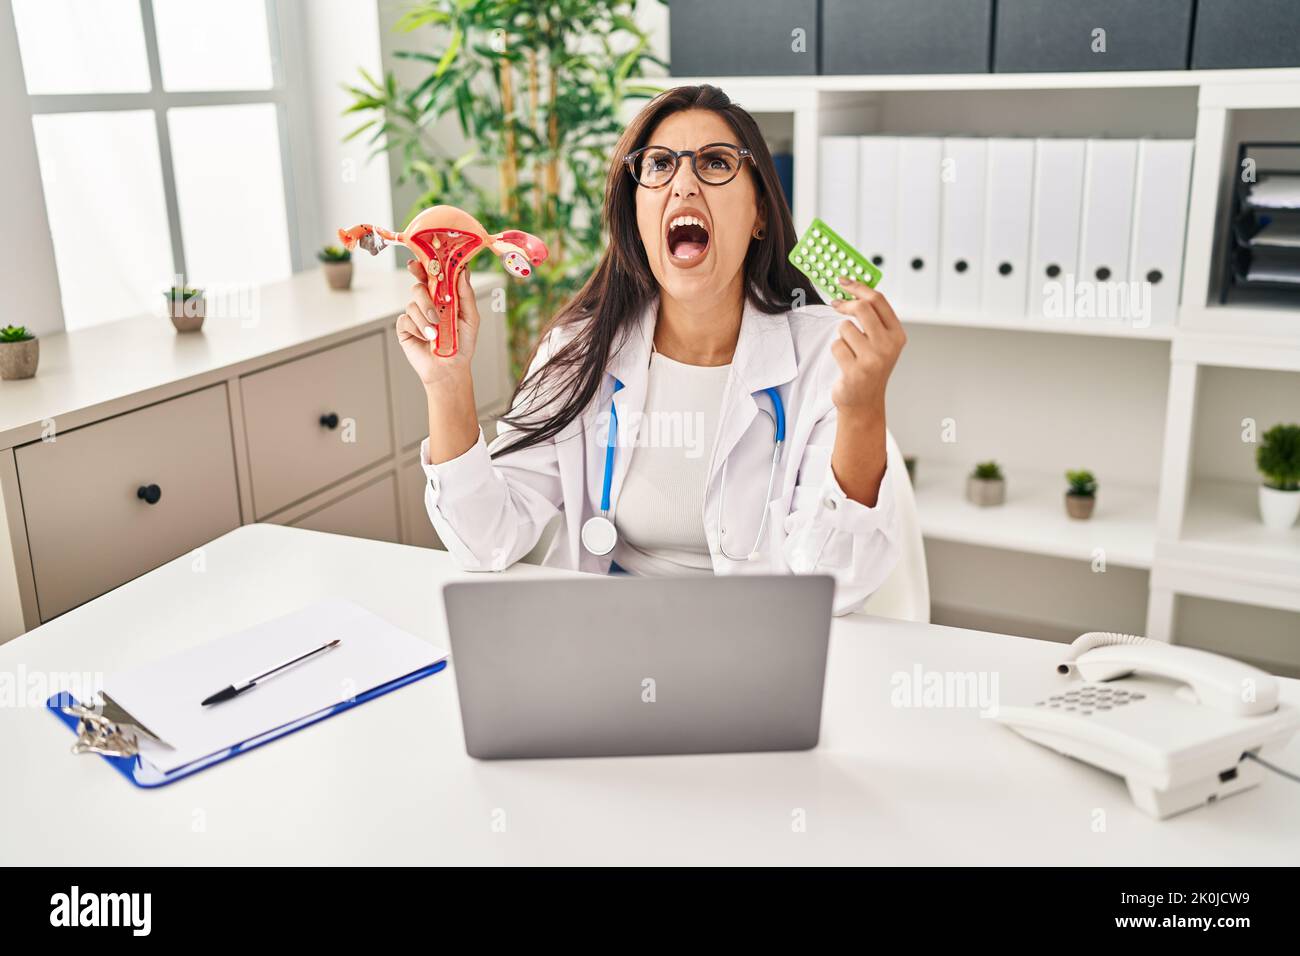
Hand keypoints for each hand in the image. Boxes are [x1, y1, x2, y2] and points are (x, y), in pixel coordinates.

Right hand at [394, 258, 480, 389]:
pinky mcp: (405, 328)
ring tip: (436, 331)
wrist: (450, 369)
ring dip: (426, 316)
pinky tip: (427, 338)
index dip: (425, 267)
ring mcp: (415, 315)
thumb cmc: (462, 344)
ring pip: (412, 303)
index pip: (432, 277)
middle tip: (429, 297)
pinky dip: (418, 328)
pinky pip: (406, 319)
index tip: (420, 262)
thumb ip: (466, 294)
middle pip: (418, 285)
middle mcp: (427, 303)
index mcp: (442, 297)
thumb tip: (463, 271)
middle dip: (423, 291)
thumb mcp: (471, 318)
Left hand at [828, 276, 905, 416]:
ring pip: (845, 328)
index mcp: (897, 335)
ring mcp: (872, 359)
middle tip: (836, 304)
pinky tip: (845, 363)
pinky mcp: (855, 370)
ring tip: (850, 351)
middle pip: (862, 308)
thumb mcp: (879, 341)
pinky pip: (836, 346)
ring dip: (842, 336)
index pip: (878, 300)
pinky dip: (837, 352)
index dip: (859, 286)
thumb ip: (872, 317)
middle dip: (845, 304)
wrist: (864, 401)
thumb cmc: (869, 366)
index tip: (844, 281)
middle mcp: (888, 345)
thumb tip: (853, 289)